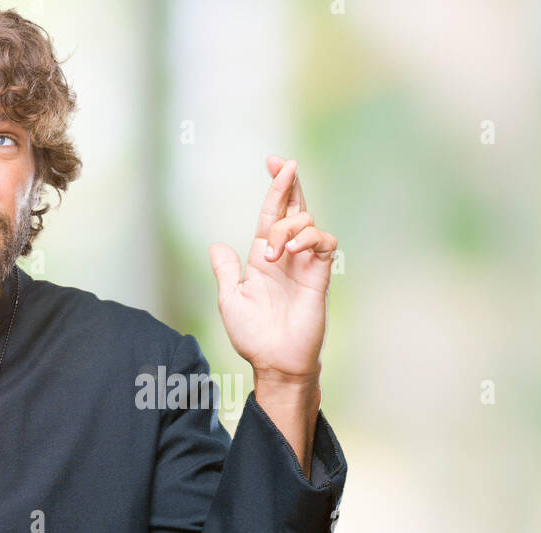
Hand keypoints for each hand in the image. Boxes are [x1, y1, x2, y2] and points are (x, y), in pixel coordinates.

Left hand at [209, 154, 336, 382]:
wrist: (275, 361)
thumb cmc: (254, 336)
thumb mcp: (230, 300)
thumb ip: (226, 271)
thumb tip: (216, 245)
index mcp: (264, 256)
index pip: (271, 213)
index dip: (275, 188)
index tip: (273, 162)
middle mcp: (286, 255)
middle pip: (294, 208)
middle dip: (290, 184)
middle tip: (284, 164)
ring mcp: (304, 264)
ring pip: (306, 221)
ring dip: (287, 228)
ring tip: (273, 254)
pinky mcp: (319, 275)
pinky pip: (324, 242)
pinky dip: (310, 238)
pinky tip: (293, 251)